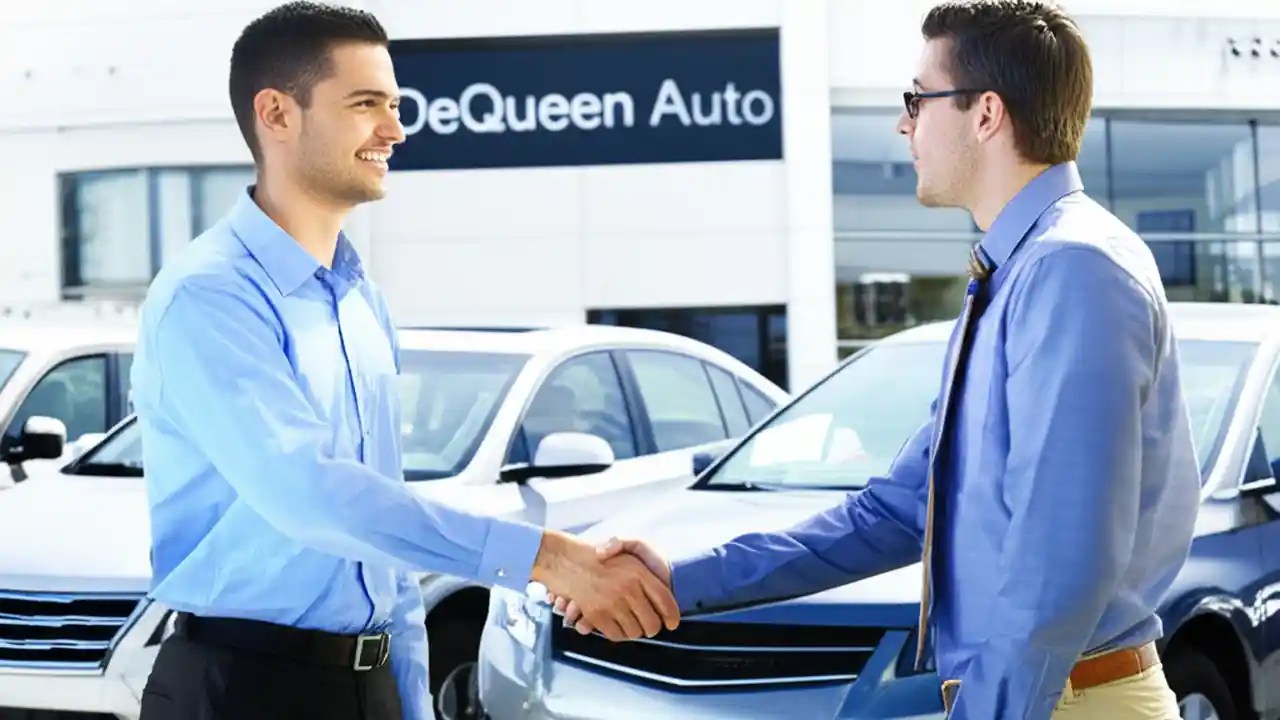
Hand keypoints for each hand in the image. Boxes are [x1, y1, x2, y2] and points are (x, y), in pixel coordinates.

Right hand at [531, 530, 678, 641]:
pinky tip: (617, 626)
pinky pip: (616, 635)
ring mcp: (612, 603)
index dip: (672, 616)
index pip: (665, 601)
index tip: (672, 623)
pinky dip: (618, 634)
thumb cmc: (597, 554)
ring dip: (635, 632)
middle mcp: (628, 588)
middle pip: (652, 623)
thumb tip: (663, 588)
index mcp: (639, 571)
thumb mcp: (624, 549)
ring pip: (635, 632)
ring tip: (632, 625)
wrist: (565, 559)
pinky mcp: (596, 615)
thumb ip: (645, 564)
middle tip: (649, 626)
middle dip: (652, 628)